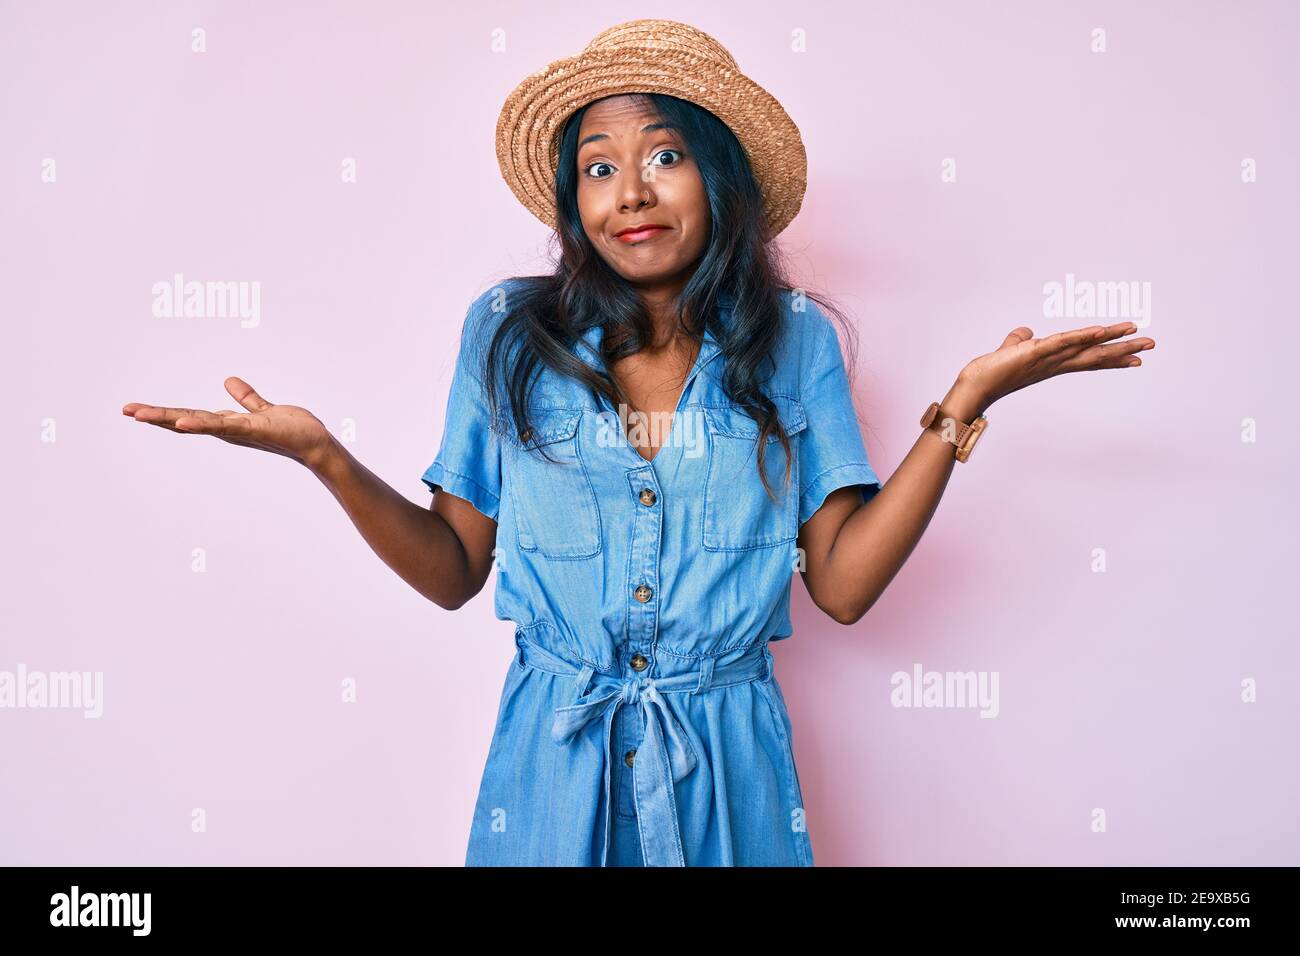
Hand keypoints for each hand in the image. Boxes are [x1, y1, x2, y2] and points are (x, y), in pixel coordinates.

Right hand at [122, 377, 336, 470]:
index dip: (162, 413)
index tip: (135, 409)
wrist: (316, 443)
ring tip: (141, 415)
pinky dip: (201, 425)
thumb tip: (228, 381)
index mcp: (226, 424)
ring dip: (168, 419)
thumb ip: (247, 398)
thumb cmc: (293, 430)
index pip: (188, 416)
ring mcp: (238, 431)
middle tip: (126, 410)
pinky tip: (181, 424)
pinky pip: (224, 425)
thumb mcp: (263, 410)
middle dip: (155, 416)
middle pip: (184, 421)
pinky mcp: (254, 429)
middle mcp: (227, 430)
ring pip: (197, 423)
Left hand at [957, 321, 1154, 411]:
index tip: (1137, 358)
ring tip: (1136, 333)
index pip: (1089, 358)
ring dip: (1111, 340)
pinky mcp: (1034, 352)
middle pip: (1096, 355)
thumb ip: (1021, 340)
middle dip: (1125, 350)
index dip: (1112, 357)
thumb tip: (1025, 331)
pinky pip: (1061, 342)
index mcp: (1055, 362)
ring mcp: (1047, 359)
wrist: (975, 385)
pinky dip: (1079, 336)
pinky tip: (1097, 330)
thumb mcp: (1012, 349)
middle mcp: (1056, 363)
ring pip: (1085, 347)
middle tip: (1152, 344)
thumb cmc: (993, 371)